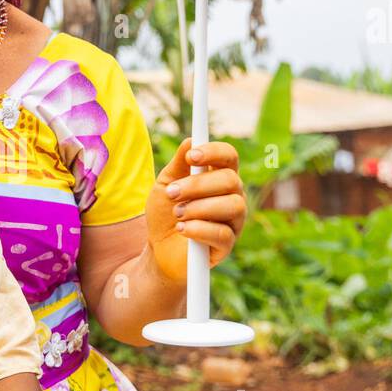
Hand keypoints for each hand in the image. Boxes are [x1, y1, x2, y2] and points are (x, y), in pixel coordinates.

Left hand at [145, 138, 245, 280]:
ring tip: (177, 214)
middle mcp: (233, 197)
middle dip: (197, 185)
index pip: (229, 157)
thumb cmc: (165, 215)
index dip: (214, 152)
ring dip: (198, 208)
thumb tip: (191, 139)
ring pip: (232, 205)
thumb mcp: (165, 186)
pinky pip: (222, 233)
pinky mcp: (227, 245)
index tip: (191, 156)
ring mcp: (233, 222)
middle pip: (230, 180)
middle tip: (172, 193)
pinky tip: (182, 229)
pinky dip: (198, 229)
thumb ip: (178, 165)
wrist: (158, 251)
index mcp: (219, 178)